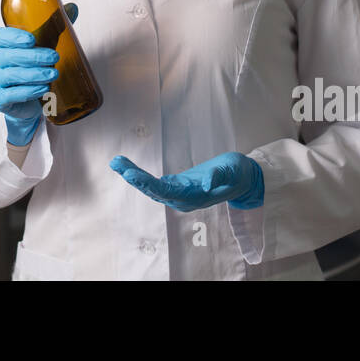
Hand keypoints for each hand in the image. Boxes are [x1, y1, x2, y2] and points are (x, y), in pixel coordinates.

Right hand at [0, 2, 77, 146]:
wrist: (24, 101)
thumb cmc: (31, 67)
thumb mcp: (41, 46)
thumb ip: (53, 27)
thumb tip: (72, 8)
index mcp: (0, 45)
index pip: (1, 37)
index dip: (14, 37)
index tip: (32, 39)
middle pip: (8, 56)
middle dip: (33, 57)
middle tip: (54, 57)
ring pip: (11, 75)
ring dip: (34, 74)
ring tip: (54, 74)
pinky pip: (11, 94)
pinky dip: (28, 91)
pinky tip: (42, 89)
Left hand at [109, 151, 263, 211]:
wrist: (243, 180)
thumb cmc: (237, 173)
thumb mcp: (232, 172)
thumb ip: (218, 178)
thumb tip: (206, 185)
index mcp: (194, 197)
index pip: (166, 191)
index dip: (148, 183)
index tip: (131, 174)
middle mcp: (183, 199)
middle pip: (154, 190)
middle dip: (135, 178)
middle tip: (117, 164)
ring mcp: (179, 194)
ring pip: (152, 187)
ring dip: (134, 176)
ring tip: (116, 162)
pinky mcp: (177, 187)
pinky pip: (155, 182)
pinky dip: (140, 174)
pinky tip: (127, 166)